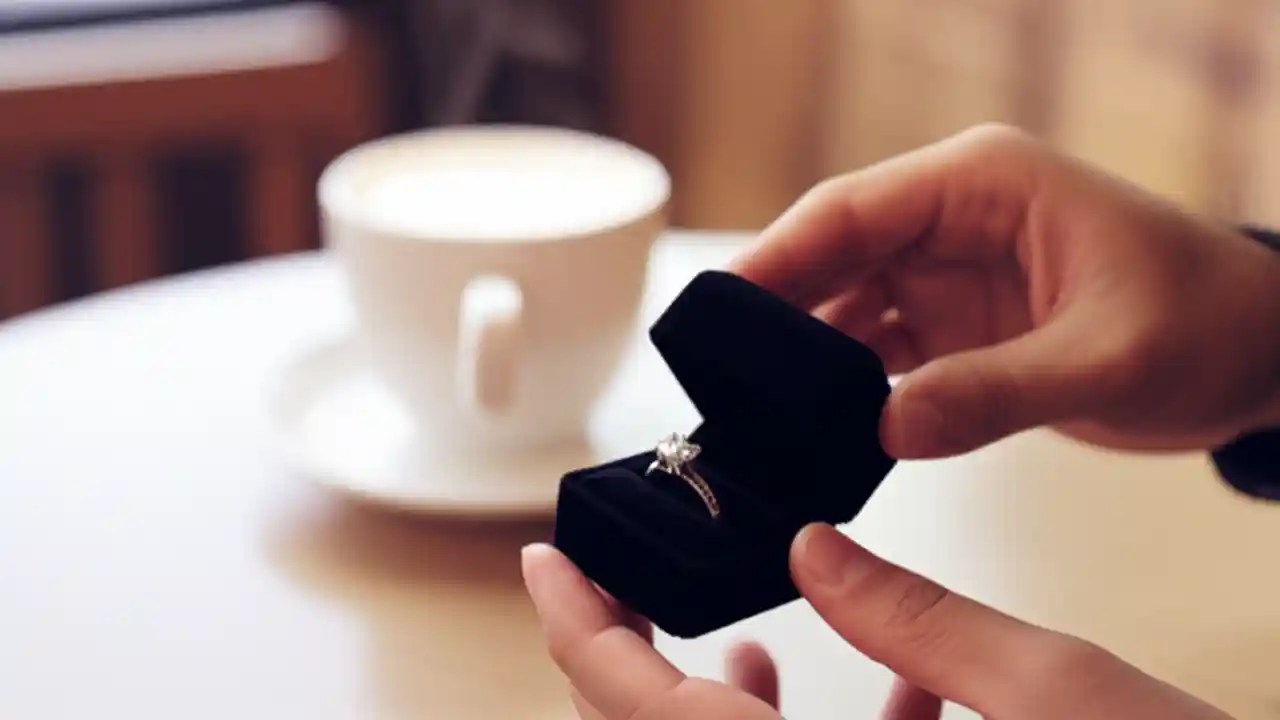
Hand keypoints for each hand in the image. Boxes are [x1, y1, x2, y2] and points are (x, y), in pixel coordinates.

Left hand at [523, 529, 1232, 718]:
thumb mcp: (1055, 692)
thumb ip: (915, 617)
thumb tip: (818, 550)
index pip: (638, 708)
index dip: (579, 627)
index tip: (544, 560)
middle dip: (639, 656)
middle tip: (632, 583)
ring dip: (734, 706)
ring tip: (745, 640)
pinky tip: (891, 696)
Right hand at [732, 124, 1279, 456]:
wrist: (1254, 358)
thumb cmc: (1205, 323)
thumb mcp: (1108, 356)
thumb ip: (995, 391)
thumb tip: (885, 430)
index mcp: (981, 184)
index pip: (850, 209)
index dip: (776, 258)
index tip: (715, 310)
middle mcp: (949, 221)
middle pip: (830, 259)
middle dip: (773, 317)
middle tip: (716, 378)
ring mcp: (945, 276)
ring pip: (842, 311)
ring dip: (803, 363)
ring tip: (754, 418)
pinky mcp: (951, 329)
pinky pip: (875, 355)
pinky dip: (843, 393)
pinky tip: (813, 432)